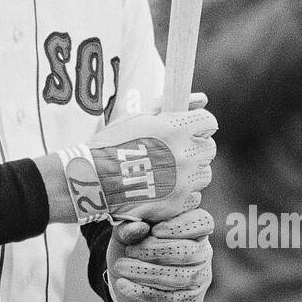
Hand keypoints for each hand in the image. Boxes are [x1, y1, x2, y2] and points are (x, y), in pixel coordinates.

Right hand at [85, 102, 216, 223]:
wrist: (93, 180)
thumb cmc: (112, 144)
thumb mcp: (138, 117)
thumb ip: (171, 104)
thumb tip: (202, 97)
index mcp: (176, 129)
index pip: (208, 121)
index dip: (198, 124)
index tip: (186, 128)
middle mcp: (185, 155)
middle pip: (209, 149)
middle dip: (195, 147)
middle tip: (174, 150)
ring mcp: (183, 182)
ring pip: (203, 174)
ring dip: (190, 171)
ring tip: (167, 171)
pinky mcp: (177, 204)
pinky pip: (193, 197)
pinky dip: (182, 193)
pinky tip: (163, 189)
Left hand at [106, 207, 213, 301]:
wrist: (129, 281)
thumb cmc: (134, 247)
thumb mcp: (127, 234)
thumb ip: (129, 228)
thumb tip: (139, 227)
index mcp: (194, 227)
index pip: (203, 222)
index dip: (181, 226)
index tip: (155, 230)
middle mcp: (203, 252)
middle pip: (187, 251)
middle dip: (154, 251)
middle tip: (129, 251)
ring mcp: (200, 279)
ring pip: (179, 277)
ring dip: (145, 272)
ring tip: (121, 267)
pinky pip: (170, 299)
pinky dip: (144, 292)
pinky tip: (124, 285)